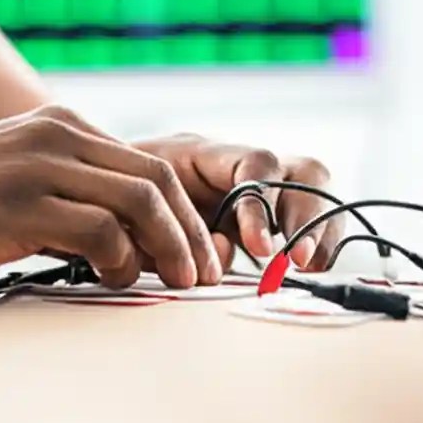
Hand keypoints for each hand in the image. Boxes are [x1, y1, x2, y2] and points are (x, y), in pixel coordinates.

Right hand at [0, 106, 221, 287]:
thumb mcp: (10, 176)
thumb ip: (63, 192)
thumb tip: (122, 240)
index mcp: (61, 126)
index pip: (152, 166)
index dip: (184, 216)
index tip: (195, 256)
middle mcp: (57, 135)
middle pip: (159, 180)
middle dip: (189, 234)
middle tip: (199, 276)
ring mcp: (37, 165)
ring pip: (140, 200)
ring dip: (166, 249)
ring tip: (167, 283)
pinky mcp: (16, 202)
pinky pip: (98, 228)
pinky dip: (119, 258)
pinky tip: (108, 278)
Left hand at [132, 134, 342, 272]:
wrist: (103, 197)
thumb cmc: (114, 200)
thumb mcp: (127, 207)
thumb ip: (168, 229)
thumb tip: (218, 255)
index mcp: (204, 154)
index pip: (255, 164)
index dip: (262, 206)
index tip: (260, 247)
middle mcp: (242, 166)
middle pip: (304, 172)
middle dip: (307, 216)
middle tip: (297, 259)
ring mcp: (260, 189)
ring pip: (315, 192)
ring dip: (319, 231)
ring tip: (309, 266)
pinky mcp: (268, 218)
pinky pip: (310, 222)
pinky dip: (318, 244)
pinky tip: (308, 269)